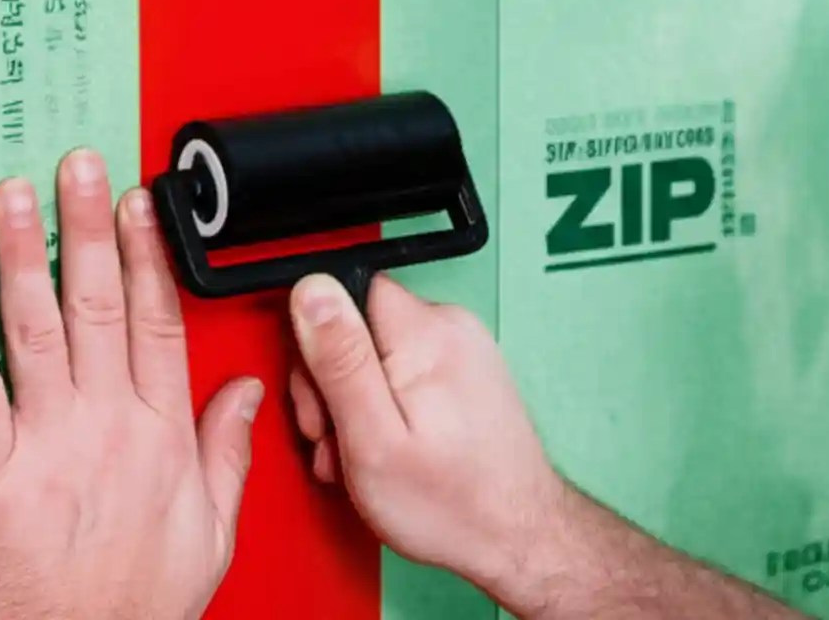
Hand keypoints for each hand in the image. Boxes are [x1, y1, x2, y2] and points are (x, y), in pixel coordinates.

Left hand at [0, 149, 264, 619]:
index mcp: (160, 431)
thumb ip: (227, 450)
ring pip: (36, 329)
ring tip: (14, 198)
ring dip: (24, 255)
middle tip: (78, 167)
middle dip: (86, 227)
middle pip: (96, 304)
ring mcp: (48, 443)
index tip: (139, 204)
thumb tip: (247, 390)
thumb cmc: (138, 599)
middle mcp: (107, 423)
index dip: (146, 254)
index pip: (156, 319)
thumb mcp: (213, 529)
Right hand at [286, 273, 562, 591]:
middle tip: (337, 436)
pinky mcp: (463, 372)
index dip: (317, 344)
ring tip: (361, 452)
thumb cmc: (451, 503)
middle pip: (355, 324)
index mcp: (423, 334)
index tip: (323, 396)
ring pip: (373, 351)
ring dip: (352, 402)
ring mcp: (460, 349)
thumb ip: (339, 359)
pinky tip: (384, 447)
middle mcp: (448, 328)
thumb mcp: (373, 439)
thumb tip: (312, 289)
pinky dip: (381, 406)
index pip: (344, 291)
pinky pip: (400, 369)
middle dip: (331, 383)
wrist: (516, 539)